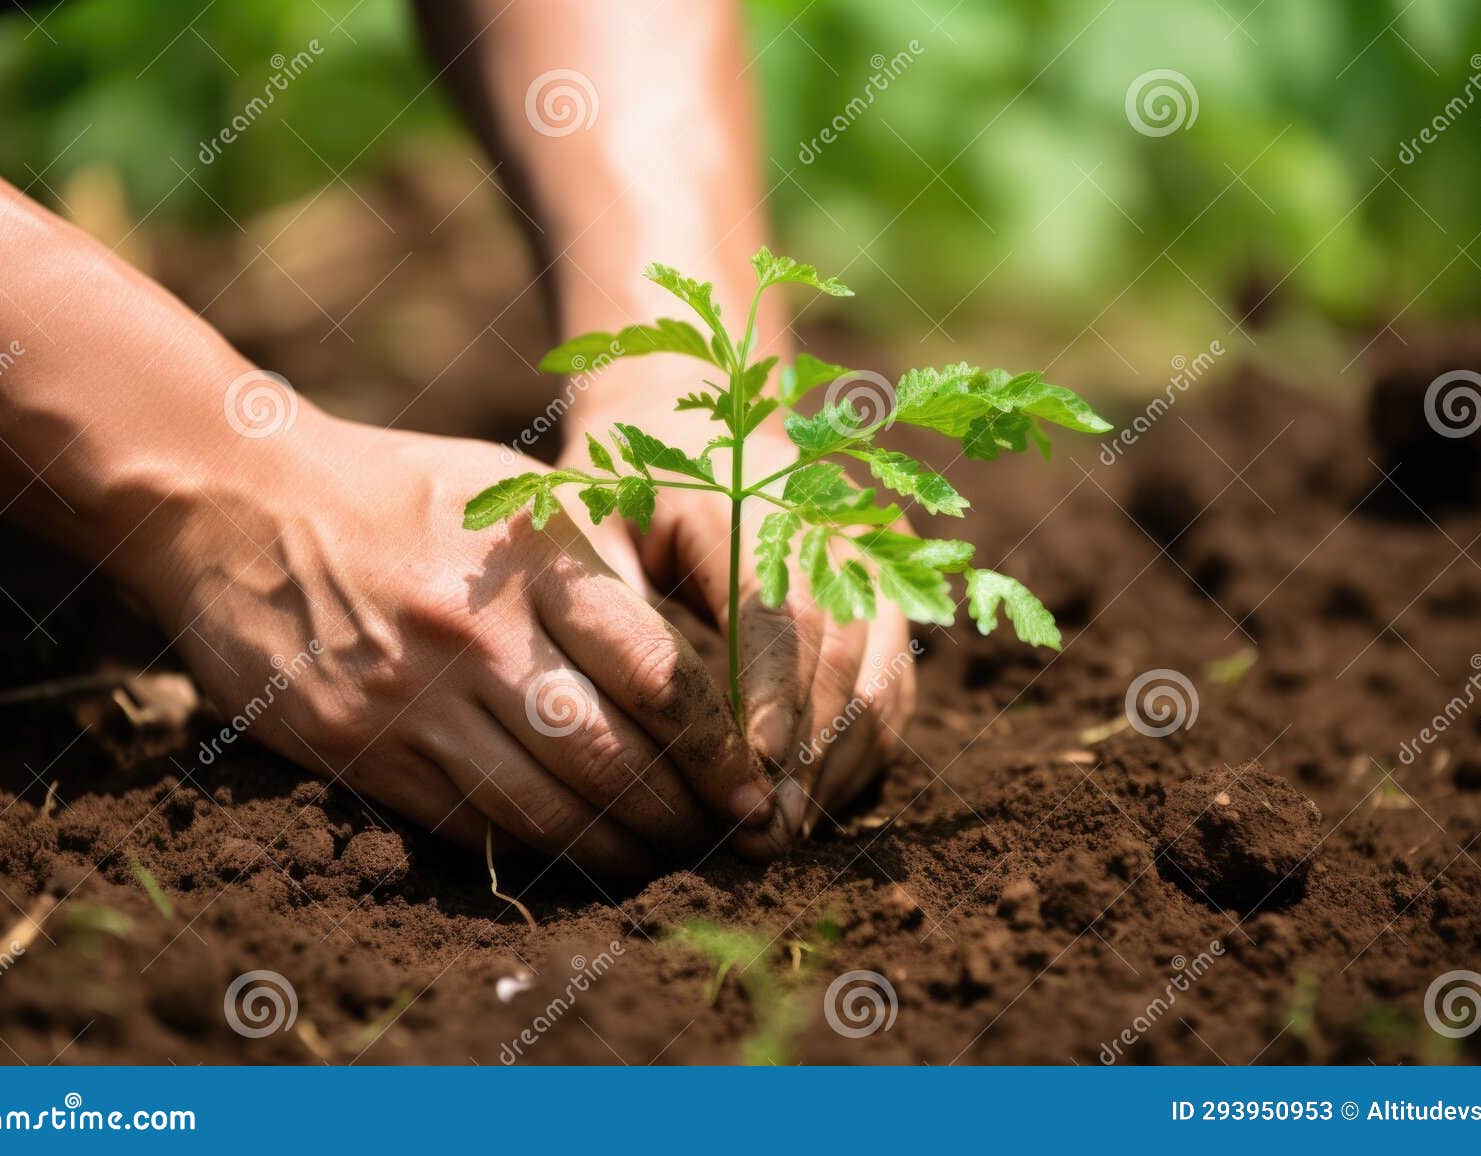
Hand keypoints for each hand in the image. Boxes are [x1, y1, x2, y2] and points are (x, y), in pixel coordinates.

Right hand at [130, 406, 778, 875]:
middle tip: (726, 838)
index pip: (657, 673)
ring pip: (545, 808)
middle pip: (611, 757)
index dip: (719, 745)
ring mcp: (415, 699)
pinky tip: (575, 857)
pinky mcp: (362, 748)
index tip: (755, 781)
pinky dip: (534, 852)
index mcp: (534, 560)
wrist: (235, 502)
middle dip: (683, 814)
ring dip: (620, 850)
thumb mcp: (510, 494)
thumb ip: (596, 568)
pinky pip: (469, 824)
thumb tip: (690, 657)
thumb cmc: (398, 490)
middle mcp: (480, 634)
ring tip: (664, 860)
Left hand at [558, 406, 915, 839]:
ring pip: (877, 677)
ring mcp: (874, 558)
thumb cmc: (624, 481)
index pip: (779, 606)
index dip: (771, 696)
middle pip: (839, 652)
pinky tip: (809, 803)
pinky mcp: (890, 593)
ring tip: (782, 833)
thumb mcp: (588, 518)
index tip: (746, 774)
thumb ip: (607, 601)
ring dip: (833, 765)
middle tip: (761, 835)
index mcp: (750, 495)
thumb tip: (612, 713)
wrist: (696, 420)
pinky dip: (857, 752)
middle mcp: (831, 523)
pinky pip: (892, 686)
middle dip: (802, 753)